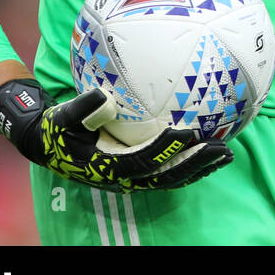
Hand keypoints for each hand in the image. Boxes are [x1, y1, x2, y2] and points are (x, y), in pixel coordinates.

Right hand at [0, 79, 232, 192]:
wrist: (48, 147)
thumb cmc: (58, 129)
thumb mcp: (63, 117)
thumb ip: (82, 108)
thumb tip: (102, 94)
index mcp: (106, 166)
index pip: (142, 159)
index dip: (165, 149)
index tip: (187, 133)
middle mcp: (122, 179)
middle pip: (165, 175)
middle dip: (194, 163)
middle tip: (221, 149)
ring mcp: (131, 180)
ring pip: (171, 179)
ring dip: (199, 168)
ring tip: (226, 154)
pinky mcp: (137, 176)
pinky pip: (168, 175)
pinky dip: (191, 167)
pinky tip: (211, 155)